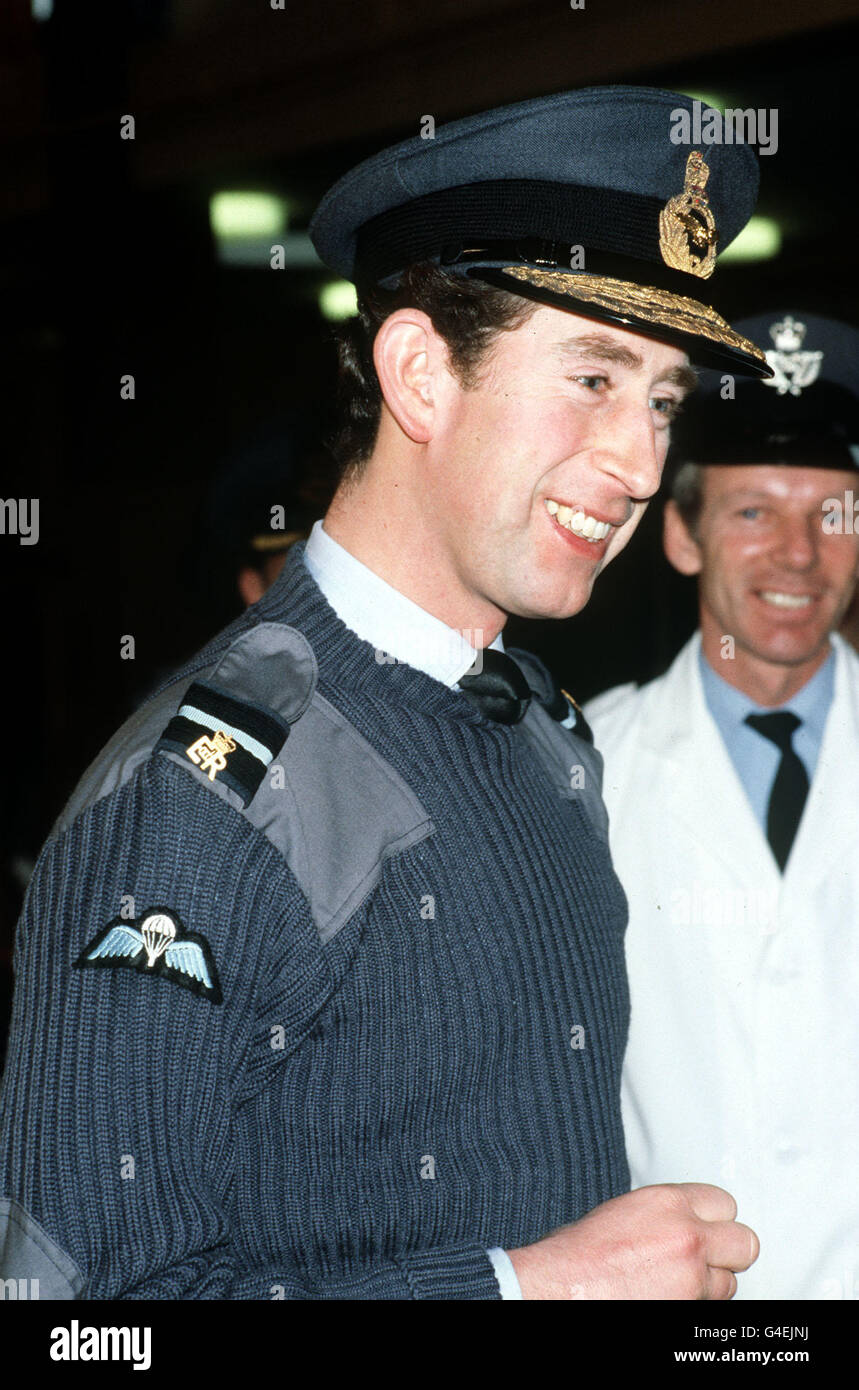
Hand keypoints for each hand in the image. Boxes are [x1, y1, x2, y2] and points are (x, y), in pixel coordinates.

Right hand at [507, 1183, 758, 1299]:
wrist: (561, 1288)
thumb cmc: (578, 1255)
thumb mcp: (625, 1211)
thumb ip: (665, 1214)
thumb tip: (683, 1223)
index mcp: (669, 1203)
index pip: (725, 1203)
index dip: (714, 1218)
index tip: (709, 1225)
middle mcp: (688, 1237)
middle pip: (745, 1243)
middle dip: (728, 1251)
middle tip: (709, 1255)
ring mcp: (691, 1278)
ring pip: (729, 1283)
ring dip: (708, 1283)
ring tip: (676, 1281)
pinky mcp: (688, 1309)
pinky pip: (707, 1307)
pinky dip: (692, 1303)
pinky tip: (667, 1295)